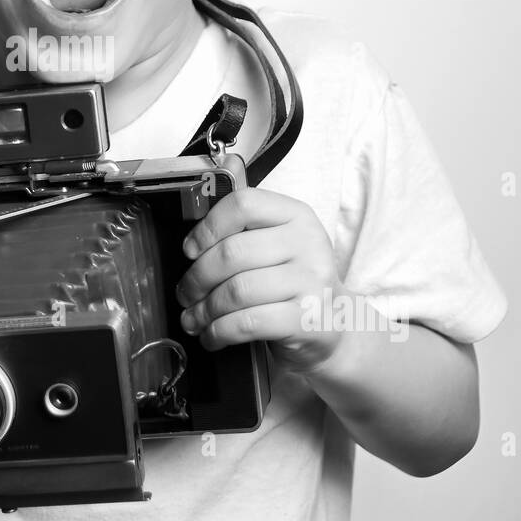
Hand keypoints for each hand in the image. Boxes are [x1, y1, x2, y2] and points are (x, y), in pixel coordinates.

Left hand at [175, 154, 343, 373]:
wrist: (335, 327)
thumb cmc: (294, 282)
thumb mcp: (277, 242)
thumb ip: (247, 219)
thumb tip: (218, 185)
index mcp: (296, 215)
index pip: (244, 205)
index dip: (207, 227)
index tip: (189, 250)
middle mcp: (308, 244)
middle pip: (232, 253)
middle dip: (196, 278)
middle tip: (185, 293)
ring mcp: (311, 283)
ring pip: (236, 291)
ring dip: (204, 310)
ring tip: (194, 318)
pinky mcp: (306, 320)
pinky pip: (247, 322)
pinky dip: (219, 332)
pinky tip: (212, 335)